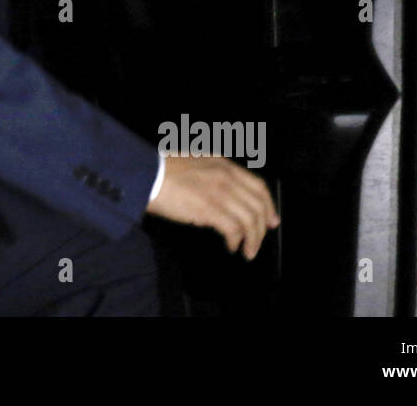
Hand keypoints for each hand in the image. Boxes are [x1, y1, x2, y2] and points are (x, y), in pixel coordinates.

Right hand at [146, 156, 279, 260]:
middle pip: (258, 205)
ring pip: (250, 220)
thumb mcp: (195, 165)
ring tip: (246, 251)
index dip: (268, 206)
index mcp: (224, 164)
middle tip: (258, 242)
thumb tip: (225, 199)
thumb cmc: (162, 171)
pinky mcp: (209, 208)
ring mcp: (219, 192)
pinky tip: (230, 246)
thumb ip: (213, 176)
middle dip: (262, 228)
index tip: (271, 221)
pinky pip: (234, 229)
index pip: (258, 186)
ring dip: (252, 240)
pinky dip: (235, 241)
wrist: (145, 175)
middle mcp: (226, 176)